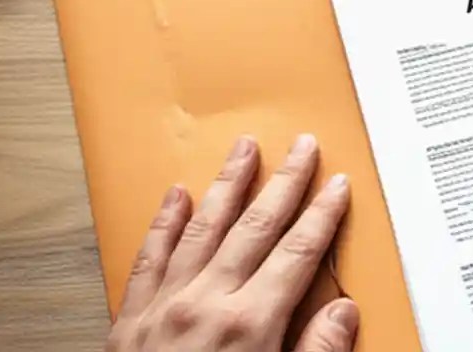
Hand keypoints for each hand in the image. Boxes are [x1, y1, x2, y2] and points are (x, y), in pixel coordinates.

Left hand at [106, 135, 356, 351]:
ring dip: (228, 185)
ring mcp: (163, 309)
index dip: (322, 216)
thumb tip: (343, 311)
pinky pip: (149, 259)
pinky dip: (165, 225)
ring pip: (203, 229)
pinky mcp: (129, 323)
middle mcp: (206, 306)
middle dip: (285, 183)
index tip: (338, 184)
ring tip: (244, 148)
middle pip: (256, 228)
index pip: (298, 253)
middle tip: (303, 145)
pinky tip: (177, 196)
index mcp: (251, 326)